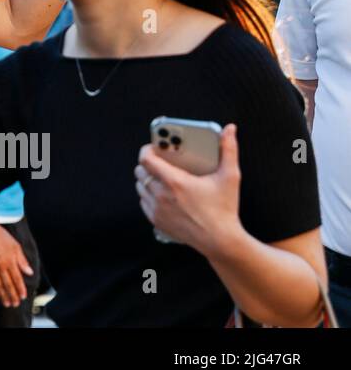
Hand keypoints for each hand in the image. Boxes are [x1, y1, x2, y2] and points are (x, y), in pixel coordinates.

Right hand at [0, 210, 33, 305]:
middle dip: (13, 295)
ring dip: (3, 295)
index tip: (23, 296)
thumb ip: (22, 260)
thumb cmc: (0, 235)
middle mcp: (0, 265)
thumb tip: (29, 272)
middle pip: (8, 284)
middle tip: (15, 304)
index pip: (17, 278)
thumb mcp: (15, 245)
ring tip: (7, 303)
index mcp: (10, 260)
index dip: (20, 288)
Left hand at [135, 124, 243, 256]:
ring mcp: (156, 209)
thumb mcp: (230, 177)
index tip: (154, 146)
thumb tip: (230, 129)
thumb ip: (229, 150)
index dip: (147, 149)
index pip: (146, 159)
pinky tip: (162, 193)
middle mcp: (161, 195)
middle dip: (148, 163)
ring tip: (162, 176)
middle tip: (161, 161)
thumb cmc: (224, 209)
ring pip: (140, 187)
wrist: (221, 241)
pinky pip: (143, 202)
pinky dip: (149, 195)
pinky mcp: (156, 221)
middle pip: (140, 171)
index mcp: (174, 182)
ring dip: (147, 179)